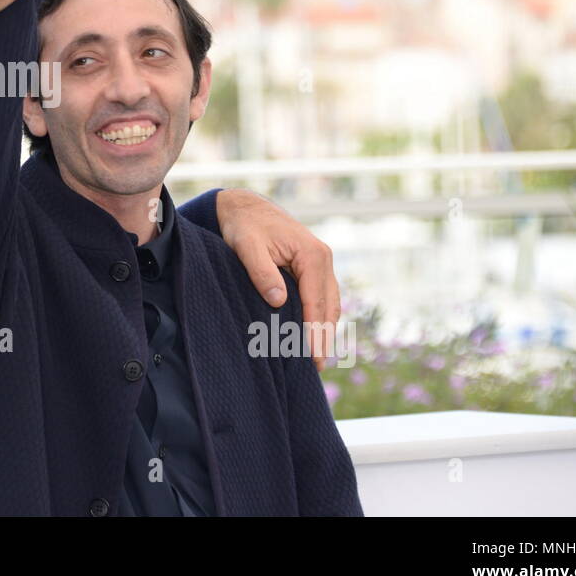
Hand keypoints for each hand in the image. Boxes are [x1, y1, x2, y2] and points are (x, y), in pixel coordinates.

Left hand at [215, 189, 340, 370]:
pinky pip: (322, 297)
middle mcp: (323, 259)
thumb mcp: (247, 247)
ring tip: (317, 359)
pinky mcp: (313, 268)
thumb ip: (262, 273)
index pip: (316, 301)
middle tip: (317, 367)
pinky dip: (320, 317)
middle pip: (329, 306)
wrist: (246, 207)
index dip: (315, 330)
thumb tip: (279, 301)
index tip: (312, 356)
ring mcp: (321, 263)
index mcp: (312, 255)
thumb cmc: (245, 227)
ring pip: (330, 303)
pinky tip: (313, 335)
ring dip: (325, 330)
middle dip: (324, 337)